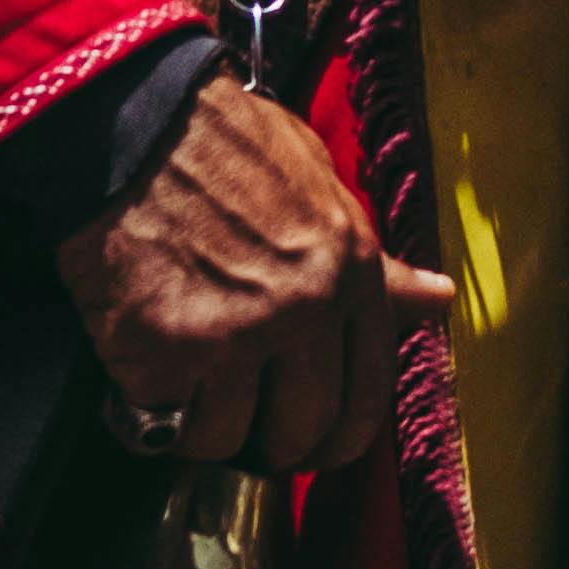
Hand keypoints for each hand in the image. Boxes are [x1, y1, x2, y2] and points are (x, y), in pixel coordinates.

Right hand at [55, 75, 451, 477]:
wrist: (131, 122)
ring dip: (199, 430)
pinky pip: (159, 425)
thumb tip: (437, 297)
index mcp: (350, 274)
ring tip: (178, 391)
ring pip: (225, 439)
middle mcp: (302, 313)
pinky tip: (135, 378)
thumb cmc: (223, 143)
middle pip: (300, 431)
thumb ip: (373, 262)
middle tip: (239, 427)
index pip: (367, 396)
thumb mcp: (320, 187)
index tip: (315, 443)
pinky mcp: (161, 354)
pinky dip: (142, 416)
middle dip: (271, 445)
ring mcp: (232, 337)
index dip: (340, 435)